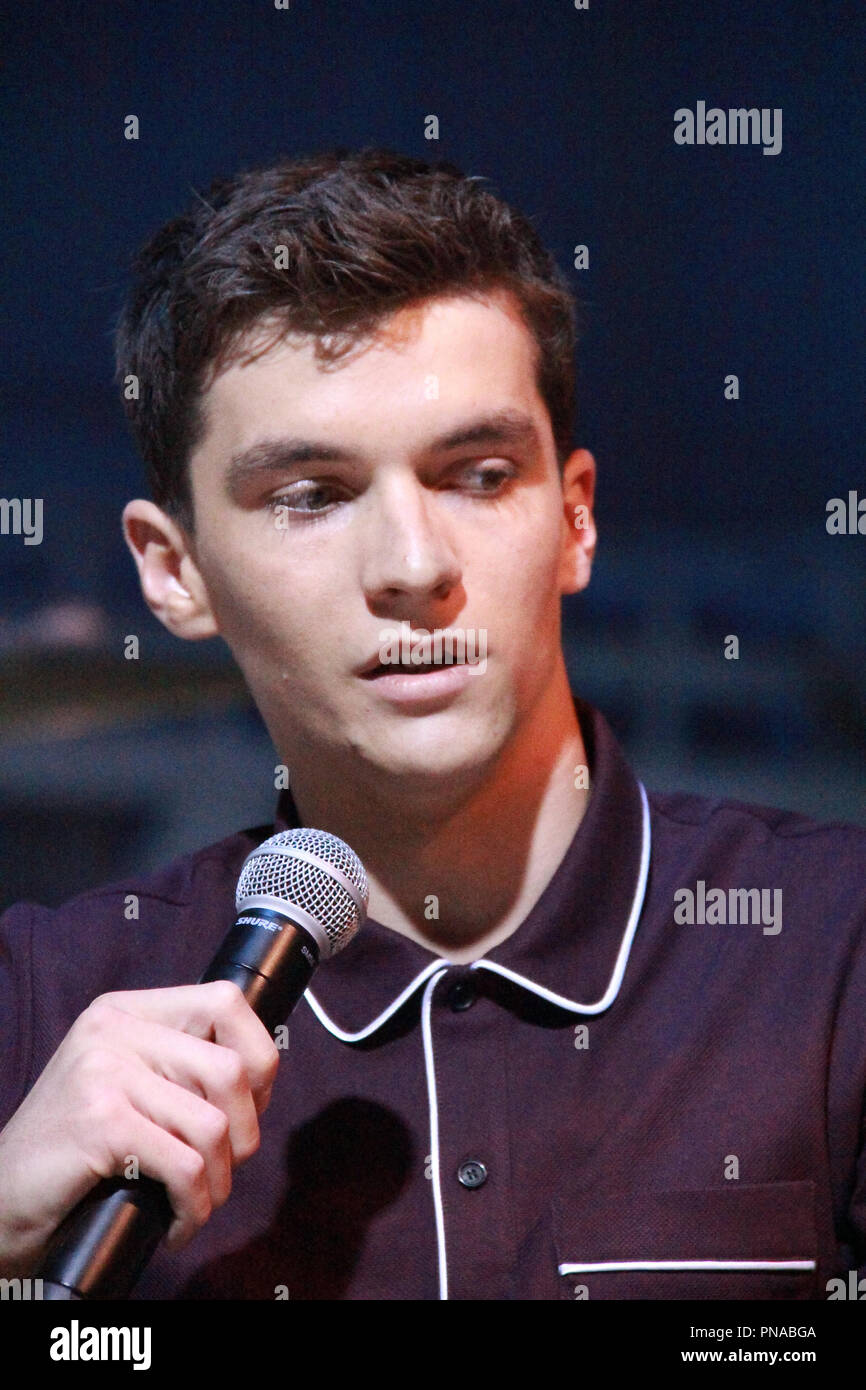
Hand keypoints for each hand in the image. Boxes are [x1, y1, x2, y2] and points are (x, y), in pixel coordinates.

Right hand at [0, 981, 279, 1275]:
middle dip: (245, 1131)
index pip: (226, 1000)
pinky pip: (184, 1166)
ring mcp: (104, 1073)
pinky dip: (192, 1207)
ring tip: (197, 1200)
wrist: (1, 1198)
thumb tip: (262, 1073)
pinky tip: (176, 1223)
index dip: (257, 1056)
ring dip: (218, 1180)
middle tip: (223, 1165)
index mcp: (126, 1011)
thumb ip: (179, 1064)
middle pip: (231, 1069)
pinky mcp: (100, 1123)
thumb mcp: (125, 1083)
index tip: (250, 1103)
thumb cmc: (74, 1148)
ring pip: (213, 1124)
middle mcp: (114, 1030)